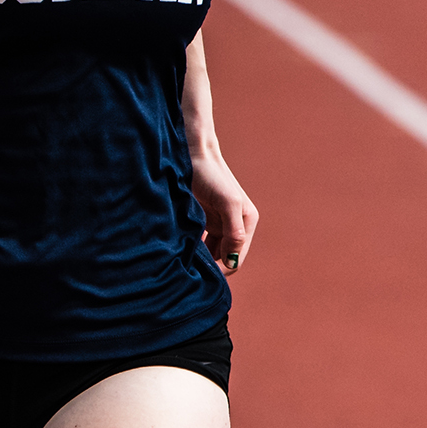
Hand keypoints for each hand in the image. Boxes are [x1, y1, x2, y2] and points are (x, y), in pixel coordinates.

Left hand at [191, 152, 257, 275]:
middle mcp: (235, 225)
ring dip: (200, 259)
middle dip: (210, 266)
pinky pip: (200, 243)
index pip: (236, 259)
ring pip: (211, 252)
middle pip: (224, 258)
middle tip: (188, 271)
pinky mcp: (203, 220)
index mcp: (247, 222)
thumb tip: (233, 259)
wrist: (191, 153)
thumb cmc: (210, 175)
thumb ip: (234, 231)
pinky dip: (192, 249)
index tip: (200, 274)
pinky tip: (180, 251)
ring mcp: (218, 223)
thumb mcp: (227, 202)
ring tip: (183, 261)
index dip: (221, 270)